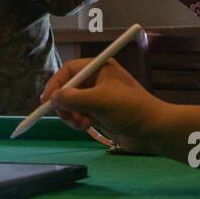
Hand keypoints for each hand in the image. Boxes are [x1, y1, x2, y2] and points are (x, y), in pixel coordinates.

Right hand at [38, 57, 167, 153]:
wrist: (153, 130)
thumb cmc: (130, 109)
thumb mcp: (100, 101)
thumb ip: (74, 98)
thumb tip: (53, 99)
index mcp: (99, 68)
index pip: (69, 71)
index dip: (56, 84)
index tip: (46, 100)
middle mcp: (97, 80)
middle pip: (67, 88)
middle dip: (64, 103)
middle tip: (66, 116)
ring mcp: (97, 97)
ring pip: (71, 104)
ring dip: (71, 115)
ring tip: (82, 124)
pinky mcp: (99, 113)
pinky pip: (78, 115)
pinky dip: (78, 122)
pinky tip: (87, 126)